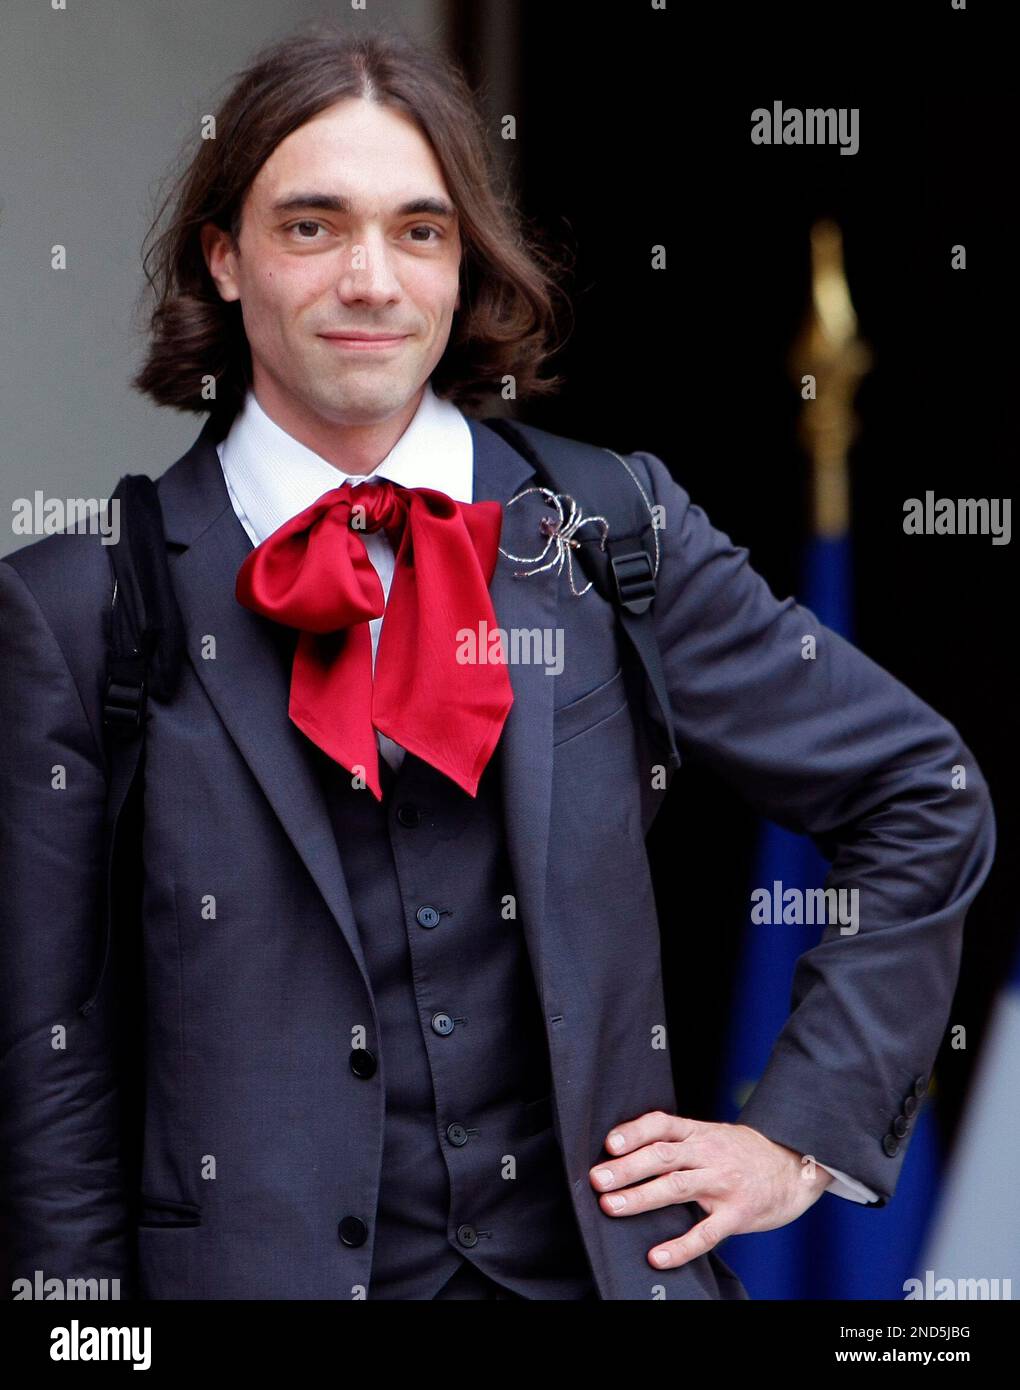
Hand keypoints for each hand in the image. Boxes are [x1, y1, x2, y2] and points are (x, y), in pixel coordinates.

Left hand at [588, 1110, 832, 1269]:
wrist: (795, 1168)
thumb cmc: (746, 1154)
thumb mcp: (714, 1136)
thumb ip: (681, 1141)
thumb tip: (631, 1150)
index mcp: (701, 1133)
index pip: (663, 1124)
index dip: (635, 1132)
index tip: (609, 1143)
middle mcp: (709, 1154)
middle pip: (663, 1156)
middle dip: (627, 1167)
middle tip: (597, 1179)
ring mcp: (724, 1184)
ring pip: (677, 1187)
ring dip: (641, 1197)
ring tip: (612, 1206)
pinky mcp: (738, 1214)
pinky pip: (706, 1232)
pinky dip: (680, 1246)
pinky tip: (658, 1256)